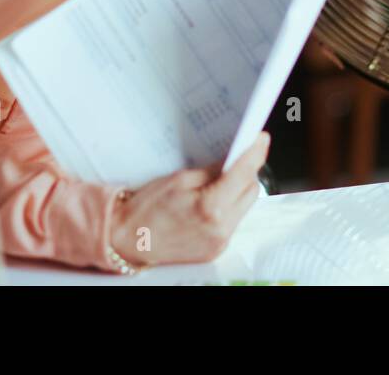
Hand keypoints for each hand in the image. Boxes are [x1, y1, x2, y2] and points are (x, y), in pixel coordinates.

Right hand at [107, 131, 269, 268]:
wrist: (127, 239)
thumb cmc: (146, 209)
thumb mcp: (180, 179)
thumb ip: (212, 171)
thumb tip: (233, 161)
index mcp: (211, 207)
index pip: (244, 173)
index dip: (255, 153)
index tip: (261, 139)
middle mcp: (220, 229)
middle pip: (251, 191)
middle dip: (246, 173)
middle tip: (233, 161)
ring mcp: (219, 242)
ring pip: (244, 207)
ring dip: (236, 192)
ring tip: (216, 184)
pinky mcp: (216, 250)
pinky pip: (232, 222)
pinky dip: (227, 209)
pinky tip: (210, 203)